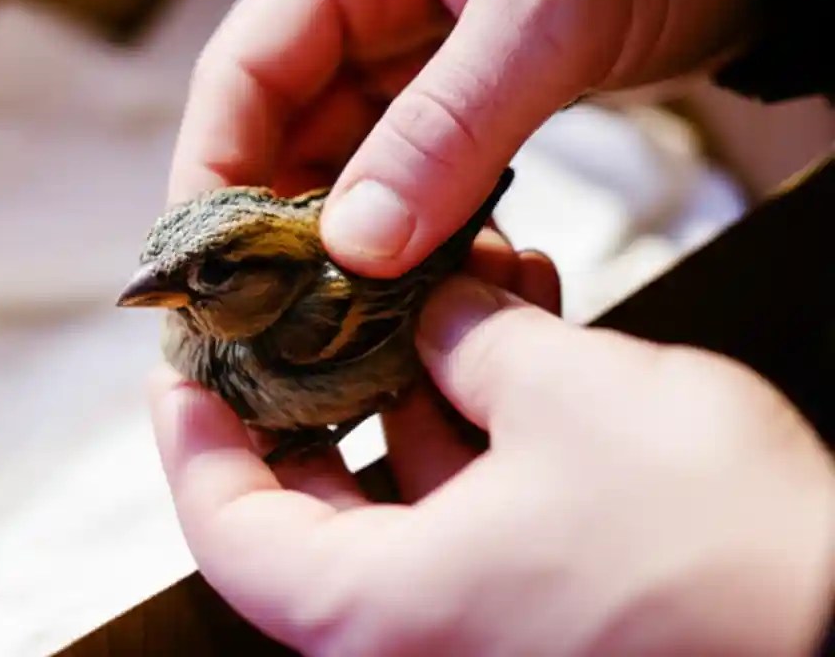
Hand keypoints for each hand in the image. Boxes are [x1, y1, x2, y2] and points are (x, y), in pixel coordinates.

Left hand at [148, 236, 834, 654]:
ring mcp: (485, 625)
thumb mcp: (573, 401)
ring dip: (420, 387)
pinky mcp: (548, 605)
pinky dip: (482, 427)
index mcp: (384, 612)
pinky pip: (478, 509)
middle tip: (306, 307)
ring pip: (407, 496)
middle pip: (311, 508)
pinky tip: (512, 335)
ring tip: (440, 287)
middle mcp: (419, 638)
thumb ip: (478, 341)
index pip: (227, 530)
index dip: (193, 439)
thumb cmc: (722, 555)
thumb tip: (438, 308)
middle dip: (318, 388)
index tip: (185, 366)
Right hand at [169, 0, 756, 277]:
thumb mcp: (549, 13)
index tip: (212, 264)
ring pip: (350, 168)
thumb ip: (449, 129)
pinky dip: (418, 236)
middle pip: (286, 131)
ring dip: (352, 244)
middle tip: (280, 320)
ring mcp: (422, 62)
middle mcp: (372, 9)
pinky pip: (419, 181)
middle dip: (282, 227)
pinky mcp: (472, 106)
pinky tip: (423, 287)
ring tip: (350, 320)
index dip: (216, 167)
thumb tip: (360, 249)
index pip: (244, 68)